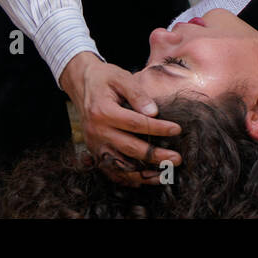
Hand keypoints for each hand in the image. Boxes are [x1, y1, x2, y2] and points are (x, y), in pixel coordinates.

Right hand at [59, 53, 180, 185]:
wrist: (81, 82)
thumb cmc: (104, 78)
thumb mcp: (121, 78)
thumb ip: (137, 94)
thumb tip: (153, 112)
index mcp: (103, 112)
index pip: (135, 124)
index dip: (158, 128)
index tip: (177, 129)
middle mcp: (96, 132)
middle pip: (130, 148)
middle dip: (155, 156)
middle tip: (176, 159)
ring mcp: (94, 144)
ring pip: (120, 165)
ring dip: (143, 173)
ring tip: (164, 175)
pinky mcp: (94, 151)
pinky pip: (110, 170)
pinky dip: (127, 178)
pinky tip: (144, 180)